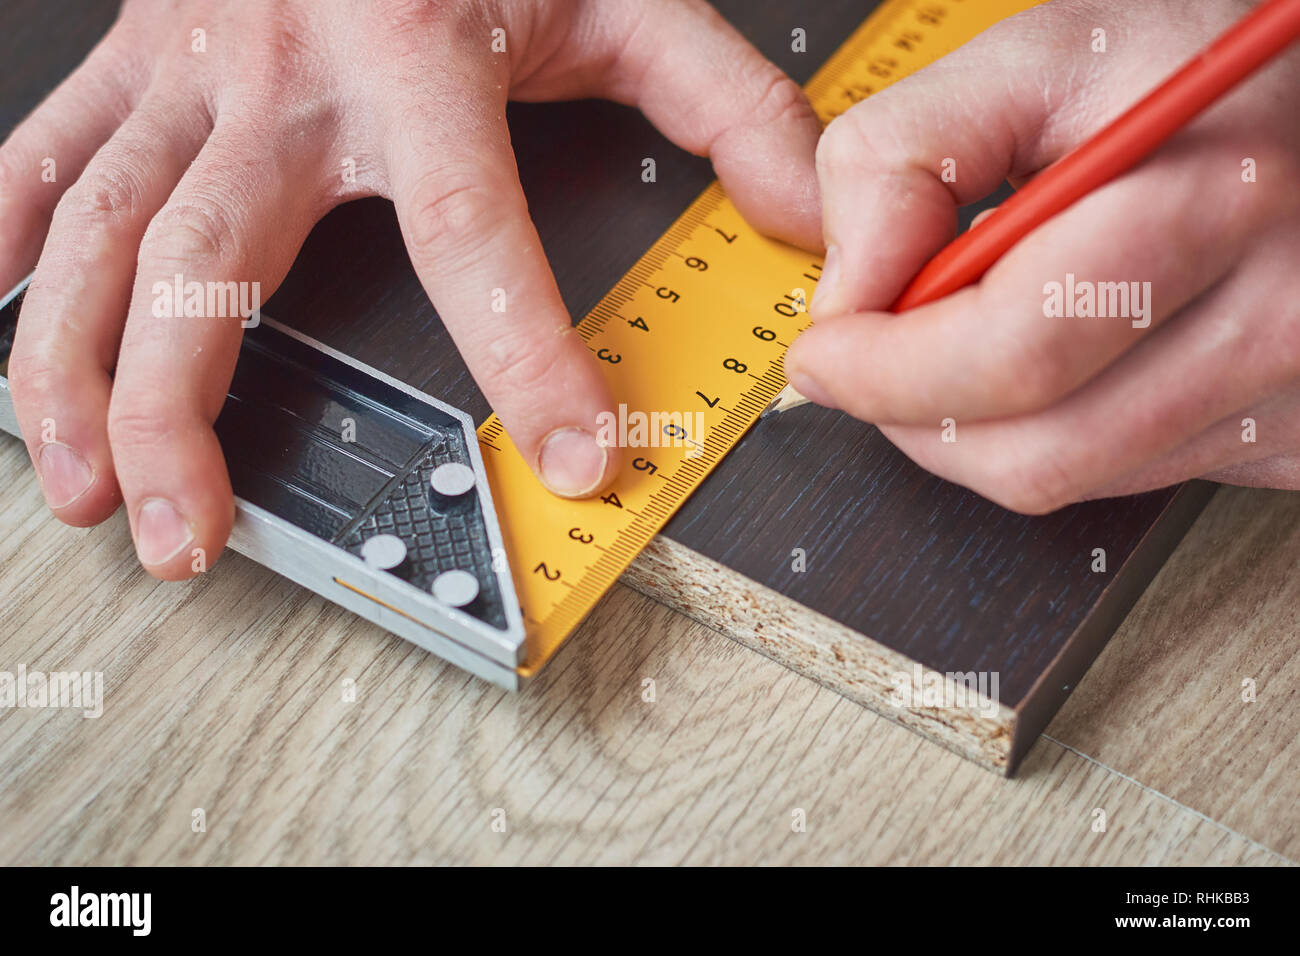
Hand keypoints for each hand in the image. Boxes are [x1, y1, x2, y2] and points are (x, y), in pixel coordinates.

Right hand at [0, 0, 820, 577]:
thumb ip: (726, 104)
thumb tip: (811, 212)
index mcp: (415, 62)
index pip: (473, 235)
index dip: (526, 355)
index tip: (571, 456)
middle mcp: (281, 76)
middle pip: (210, 265)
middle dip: (184, 412)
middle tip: (193, 532)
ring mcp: (188, 69)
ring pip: (96, 234)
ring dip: (69, 370)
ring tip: (85, 486)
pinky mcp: (133, 59)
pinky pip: (39, 157)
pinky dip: (2, 243)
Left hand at [784, 0, 1299, 513]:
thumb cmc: (1207, 75)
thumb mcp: (1047, 54)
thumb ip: (907, 152)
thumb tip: (847, 286)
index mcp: (1208, 205)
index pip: (1012, 353)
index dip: (887, 371)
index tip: (826, 352)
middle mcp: (1274, 320)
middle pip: (1034, 453)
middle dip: (909, 418)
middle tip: (866, 366)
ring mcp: (1289, 396)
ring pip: (1067, 482)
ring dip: (972, 431)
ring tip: (961, 341)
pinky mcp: (1288, 443)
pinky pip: (1120, 482)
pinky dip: (1049, 434)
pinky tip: (1057, 360)